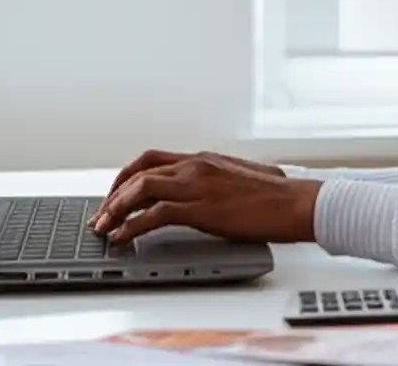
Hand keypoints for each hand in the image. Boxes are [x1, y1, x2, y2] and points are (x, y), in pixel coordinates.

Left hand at [89, 149, 284, 224]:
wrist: (296, 202)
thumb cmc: (278, 195)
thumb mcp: (242, 178)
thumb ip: (220, 181)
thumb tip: (213, 191)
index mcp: (204, 159)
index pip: (152, 160)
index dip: (126, 177)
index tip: (115, 196)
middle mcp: (196, 165)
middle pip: (138, 171)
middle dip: (113, 193)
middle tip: (101, 215)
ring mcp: (197, 184)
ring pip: (140, 188)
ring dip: (115, 209)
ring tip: (103, 228)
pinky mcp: (201, 207)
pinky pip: (154, 214)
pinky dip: (131, 226)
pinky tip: (122, 238)